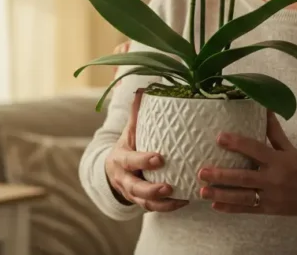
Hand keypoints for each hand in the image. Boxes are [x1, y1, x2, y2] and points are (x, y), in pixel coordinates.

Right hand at [104, 88, 187, 211]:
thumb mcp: (130, 131)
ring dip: (163, 203)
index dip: (143, 160)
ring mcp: (131, 193)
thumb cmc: (128, 145)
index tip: (160, 157)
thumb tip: (143, 88)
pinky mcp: (141, 202)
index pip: (130, 160)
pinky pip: (153, 208)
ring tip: (181, 198)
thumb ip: (137, 113)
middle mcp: (124, 178)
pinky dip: (168, 207)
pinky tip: (184, 201)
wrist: (112, 170)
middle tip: (169, 187)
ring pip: (144, 203)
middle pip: (135, 188)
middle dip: (151, 189)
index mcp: (120, 158)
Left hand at [197, 111, 296, 221]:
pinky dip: (231, 208)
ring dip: (221, 194)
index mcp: (280, 161)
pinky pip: (247, 209)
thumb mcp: (291, 149)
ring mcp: (271, 197)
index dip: (237, 143)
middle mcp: (274, 180)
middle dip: (221, 175)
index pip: (256, 149)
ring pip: (242, 197)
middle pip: (244, 177)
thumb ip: (274, 132)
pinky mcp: (269, 210)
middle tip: (202, 171)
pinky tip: (215, 205)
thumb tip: (265, 107)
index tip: (220, 138)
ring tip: (202, 190)